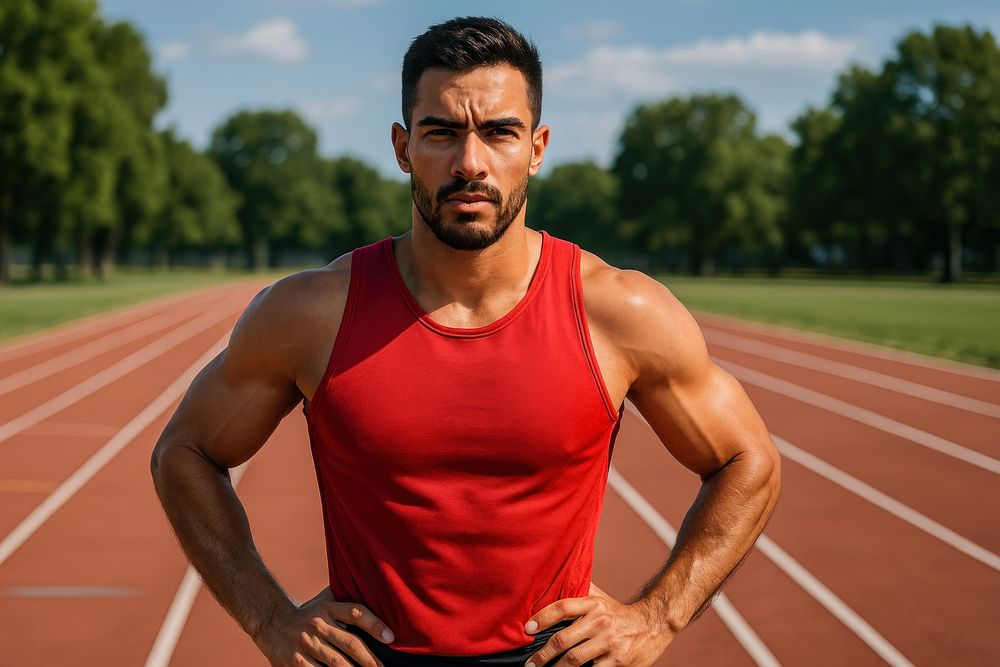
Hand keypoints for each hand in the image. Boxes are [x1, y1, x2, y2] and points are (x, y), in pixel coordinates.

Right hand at [254, 586, 395, 666]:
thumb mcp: (324, 601)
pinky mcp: (296, 662)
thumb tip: (374, 591)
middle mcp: (318, 625)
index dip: (375, 624)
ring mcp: (306, 645)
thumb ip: (345, 599)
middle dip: (370, 659)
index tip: (391, 637)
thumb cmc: (307, 614)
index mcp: (328, 608)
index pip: (356, 613)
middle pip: (350, 643)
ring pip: (336, 662)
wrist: (271, 622)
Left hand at [522, 582, 671, 666]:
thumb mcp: (601, 598)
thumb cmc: (619, 613)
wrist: (654, 624)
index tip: (527, 629)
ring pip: (574, 659)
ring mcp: (609, 642)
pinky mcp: (619, 661)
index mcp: (593, 604)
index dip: (542, 617)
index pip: (562, 607)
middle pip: (563, 639)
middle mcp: (600, 621)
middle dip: (543, 654)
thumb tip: (554, 581)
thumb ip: (579, 590)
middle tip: (530, 663)